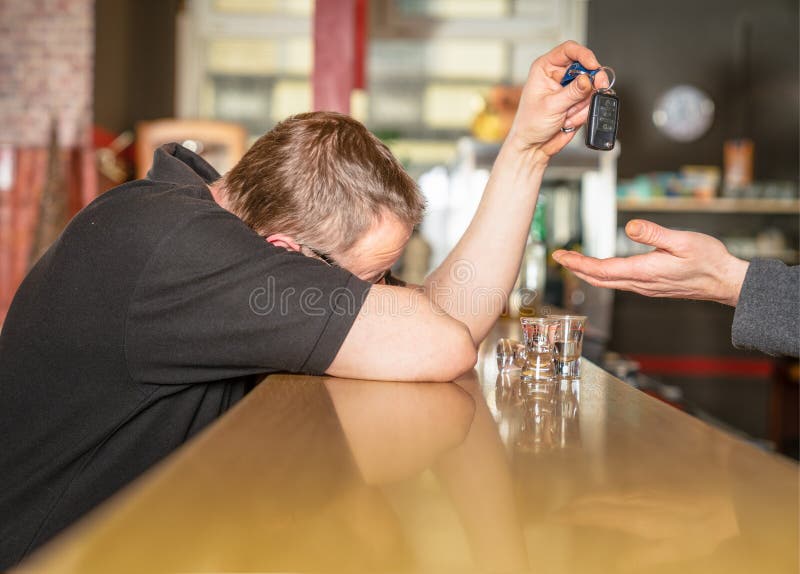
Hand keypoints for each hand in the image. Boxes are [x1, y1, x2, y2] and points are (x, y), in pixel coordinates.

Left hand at [508, 41, 604, 160]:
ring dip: (582, 104)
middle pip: (586, 67)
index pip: (569, 50)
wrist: (533, 146)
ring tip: (566, 115)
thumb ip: (572, 92)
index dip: (584, 55)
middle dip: (591, 82)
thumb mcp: (551, 106)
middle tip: (597, 89)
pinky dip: (583, 112)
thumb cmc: (530, 125)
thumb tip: (588, 79)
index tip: (594, 66)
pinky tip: (569, 120)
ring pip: (591, 87)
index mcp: (545, 68)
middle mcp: (558, 75)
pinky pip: (590, 101)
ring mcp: (569, 89)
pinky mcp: (577, 102)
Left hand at [552, 219, 749, 305]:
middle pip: (599, 279)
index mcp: (644, 271)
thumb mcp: (683, 241)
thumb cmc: (708, 260)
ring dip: (588, 273)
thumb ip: (654, 234)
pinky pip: (619, 283)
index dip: (578, 263)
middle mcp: (640, 283)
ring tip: (573, 262)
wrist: (725, 281)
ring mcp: (645, 287)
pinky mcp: (650, 287)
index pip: (602, 269)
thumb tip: (629, 227)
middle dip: (576, 268)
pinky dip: (603, 275)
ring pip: (608, 283)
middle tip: (559, 258)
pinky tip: (600, 269)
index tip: (561, 256)